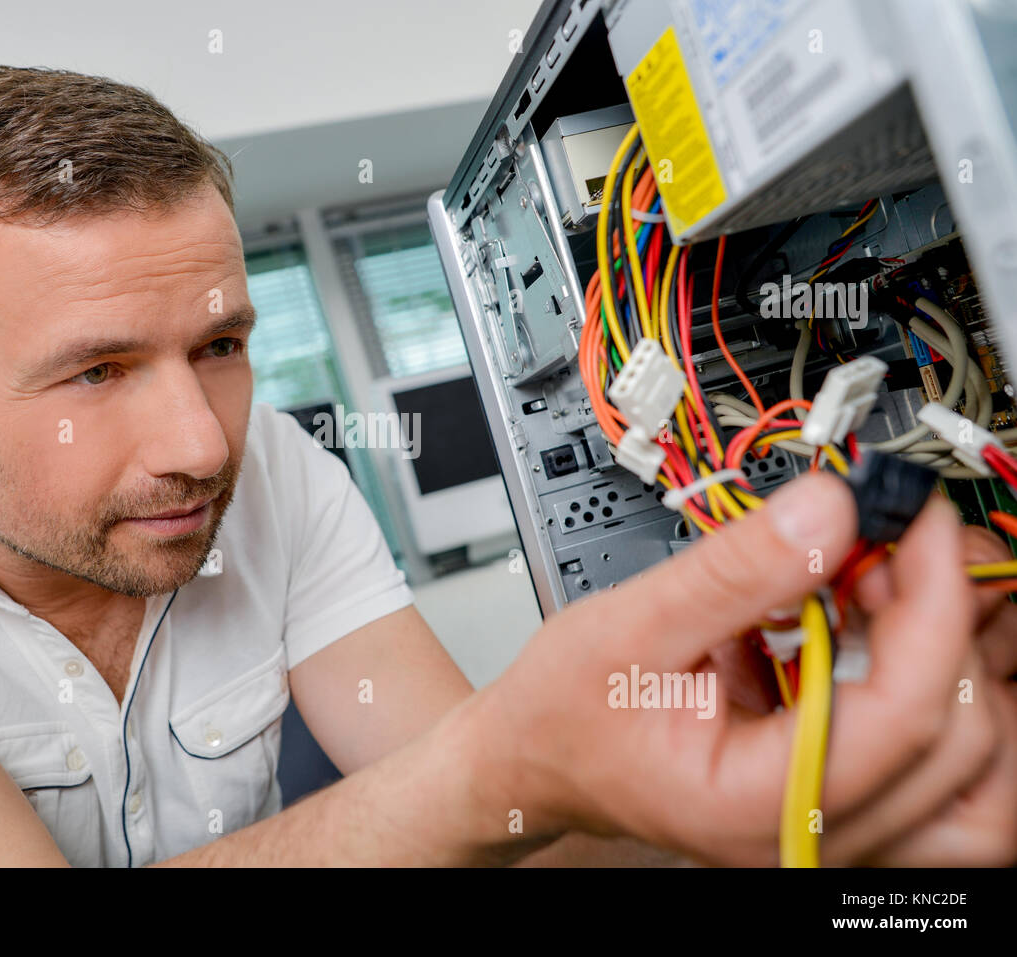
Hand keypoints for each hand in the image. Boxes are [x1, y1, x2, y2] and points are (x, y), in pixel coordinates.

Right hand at [472, 472, 1015, 865]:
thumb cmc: (564, 711)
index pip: (902, 711)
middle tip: (894, 542)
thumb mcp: (633, 622)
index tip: (909, 518)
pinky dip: (935, 691)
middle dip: (950, 623)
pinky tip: (876, 628)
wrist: (534, 757)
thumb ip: (736, 568)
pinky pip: (939, 770)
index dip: (929, 600)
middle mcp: (807, 836)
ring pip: (978, 780)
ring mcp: (828, 830)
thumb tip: (832, 508)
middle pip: (966, 746)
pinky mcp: (834, 805)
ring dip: (963, 671)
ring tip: (892, 593)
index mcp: (756, 804)